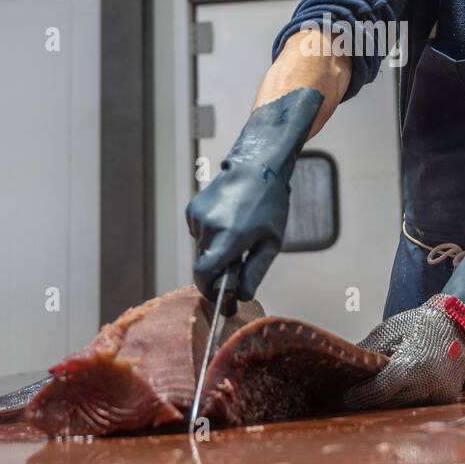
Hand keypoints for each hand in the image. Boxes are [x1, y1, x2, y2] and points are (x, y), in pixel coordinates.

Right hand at [186, 87, 322, 302]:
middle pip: (205, 263)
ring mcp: (198, 217)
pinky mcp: (193, 209)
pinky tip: (227, 219)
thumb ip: (255, 271)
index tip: (220, 296)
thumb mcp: (271, 241)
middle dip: (219, 268)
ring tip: (238, 231)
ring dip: (216, 248)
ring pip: (202, 248)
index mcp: (229, 237)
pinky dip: (210, 233)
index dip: (209, 290)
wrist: (257, 166)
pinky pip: (199, 232)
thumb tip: (242, 295)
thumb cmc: (269, 203)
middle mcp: (209, 227)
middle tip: (241, 259)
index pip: (204, 274)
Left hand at [342, 296, 464, 408]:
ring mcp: (441, 393)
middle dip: (372, 400)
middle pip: (391, 402)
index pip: (381, 390)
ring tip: (371, 396)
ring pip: (405, 406)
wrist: (454, 324)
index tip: (347, 397)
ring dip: (389, 402)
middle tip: (354, 397)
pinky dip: (407, 400)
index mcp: (413, 366)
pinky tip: (395, 393)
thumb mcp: (388, 331)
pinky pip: (421, 404)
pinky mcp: (448, 398)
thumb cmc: (417, 324)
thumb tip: (347, 364)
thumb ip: (368, 351)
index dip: (362, 395)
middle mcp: (429, 384)